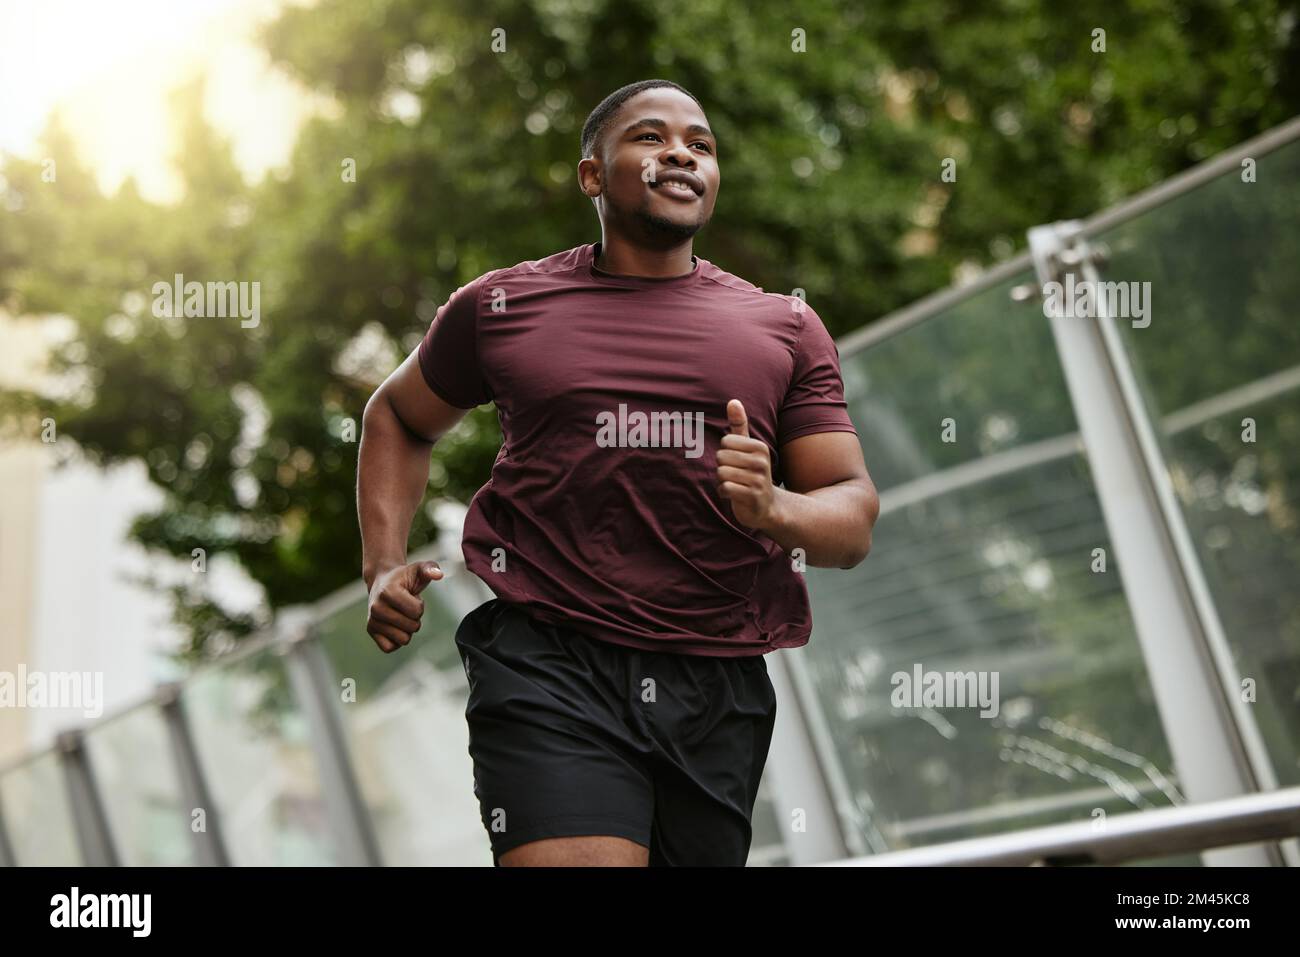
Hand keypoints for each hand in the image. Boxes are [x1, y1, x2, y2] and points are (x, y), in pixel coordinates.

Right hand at [365, 561, 442, 652]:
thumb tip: (439, 574)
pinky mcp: (370, 631)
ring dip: (407, 629)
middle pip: (412, 627)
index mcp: (388, 592)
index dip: (419, 605)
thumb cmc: (404, 577)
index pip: (416, 611)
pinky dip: (396, 640)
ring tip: (400, 615)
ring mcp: (372, 620)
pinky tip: (394, 626)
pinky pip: (390, 648)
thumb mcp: (418, 569)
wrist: (383, 582)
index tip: (411, 597)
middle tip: (405, 607)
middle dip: (415, 618)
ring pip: (403, 640)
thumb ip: (430, 568)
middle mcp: (376, 607)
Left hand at [716, 399, 777, 529]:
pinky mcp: (752, 496)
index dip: (725, 454)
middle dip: (723, 468)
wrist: (767, 506)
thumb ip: (739, 425)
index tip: (737, 462)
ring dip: (723, 481)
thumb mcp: (748, 447)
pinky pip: (725, 488)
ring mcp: (758, 480)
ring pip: (721, 473)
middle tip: (736, 475)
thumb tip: (733, 401)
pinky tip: (734, 494)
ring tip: (736, 484)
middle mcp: (761, 462)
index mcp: (760, 447)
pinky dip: (724, 492)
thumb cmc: (752, 472)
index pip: (725, 442)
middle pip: (721, 457)